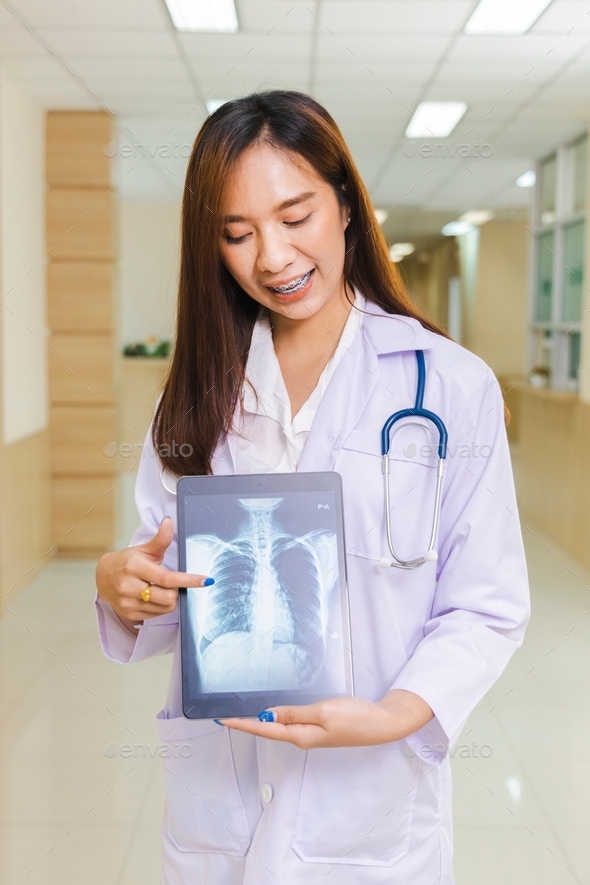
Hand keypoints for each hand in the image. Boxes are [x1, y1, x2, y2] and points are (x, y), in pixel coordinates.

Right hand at [95, 517, 212, 629]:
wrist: (103, 578)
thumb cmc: (127, 561)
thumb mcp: (144, 549)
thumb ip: (160, 539)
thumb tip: (169, 522)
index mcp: (134, 567)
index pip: (167, 578)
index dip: (188, 580)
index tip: (205, 580)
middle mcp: (129, 586)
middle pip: (168, 597)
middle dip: (176, 590)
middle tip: (172, 583)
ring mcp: (128, 603)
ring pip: (164, 608)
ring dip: (169, 599)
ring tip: (161, 588)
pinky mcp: (129, 614)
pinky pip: (156, 614)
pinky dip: (160, 606)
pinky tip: (153, 596)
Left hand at [218, 690, 432, 748]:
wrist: (383, 723)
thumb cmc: (356, 718)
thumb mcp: (323, 712)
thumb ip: (294, 714)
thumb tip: (266, 717)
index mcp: (300, 736)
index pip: (264, 729)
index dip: (242, 724)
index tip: (222, 719)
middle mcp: (302, 737)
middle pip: (268, 730)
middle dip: (245, 723)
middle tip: (224, 715)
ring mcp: (311, 734)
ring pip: (278, 727)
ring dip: (260, 720)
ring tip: (241, 712)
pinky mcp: (320, 727)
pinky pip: (291, 723)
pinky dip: (277, 717)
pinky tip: (273, 711)